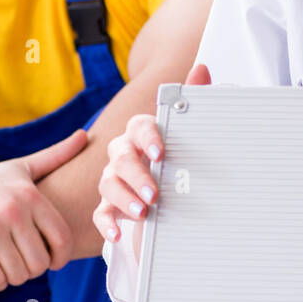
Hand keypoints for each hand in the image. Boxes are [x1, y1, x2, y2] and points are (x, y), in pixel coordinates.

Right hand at [0, 129, 87, 291]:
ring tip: (3, 263)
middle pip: (39, 263)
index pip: (62, 239)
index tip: (51, 260)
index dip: (60, 257)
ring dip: (11, 277)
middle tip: (20, 261)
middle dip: (31, 269)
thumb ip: (55, 156)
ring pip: (17, 275)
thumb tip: (84, 136)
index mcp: (30, 194)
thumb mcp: (19, 167)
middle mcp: (13, 210)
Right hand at [93, 64, 210, 248]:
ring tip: (144, 213)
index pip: (139, 126)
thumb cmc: (181, 157)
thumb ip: (197, 98)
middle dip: (136, 175)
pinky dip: (107, 224)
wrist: (177, 196)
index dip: (148, 138)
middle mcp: (124, 154)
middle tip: (155, 193)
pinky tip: (119, 234)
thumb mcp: (193, 130)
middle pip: (121, 157)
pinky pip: (101, 214)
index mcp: (143, 133)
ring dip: (124, 198)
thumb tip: (202, 68)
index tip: (161, 153)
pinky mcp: (111, 207)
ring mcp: (114, 180)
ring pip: (108, 184)